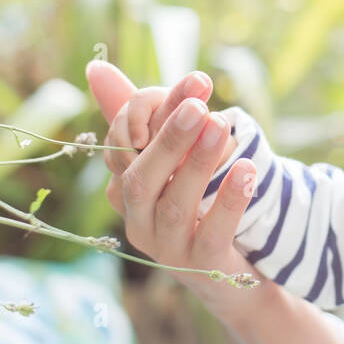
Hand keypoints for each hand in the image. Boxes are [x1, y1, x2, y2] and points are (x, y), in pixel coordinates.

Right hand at [85, 60, 263, 323]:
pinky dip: (229, 200)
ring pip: (173, 206)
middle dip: (169, 139)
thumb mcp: (173, 158)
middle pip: (141, 179)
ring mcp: (166, 248)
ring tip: (222, 126)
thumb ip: (141, 114)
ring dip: (198, 164)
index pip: (126, 147)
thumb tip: (95, 65)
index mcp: (124, 189)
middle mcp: (137, 220)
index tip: (195, 81)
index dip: (153, 113)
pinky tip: (248, 169)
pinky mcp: (201, 266)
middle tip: (198, 104)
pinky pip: (211, 234)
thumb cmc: (196, 205)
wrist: (232, 277)